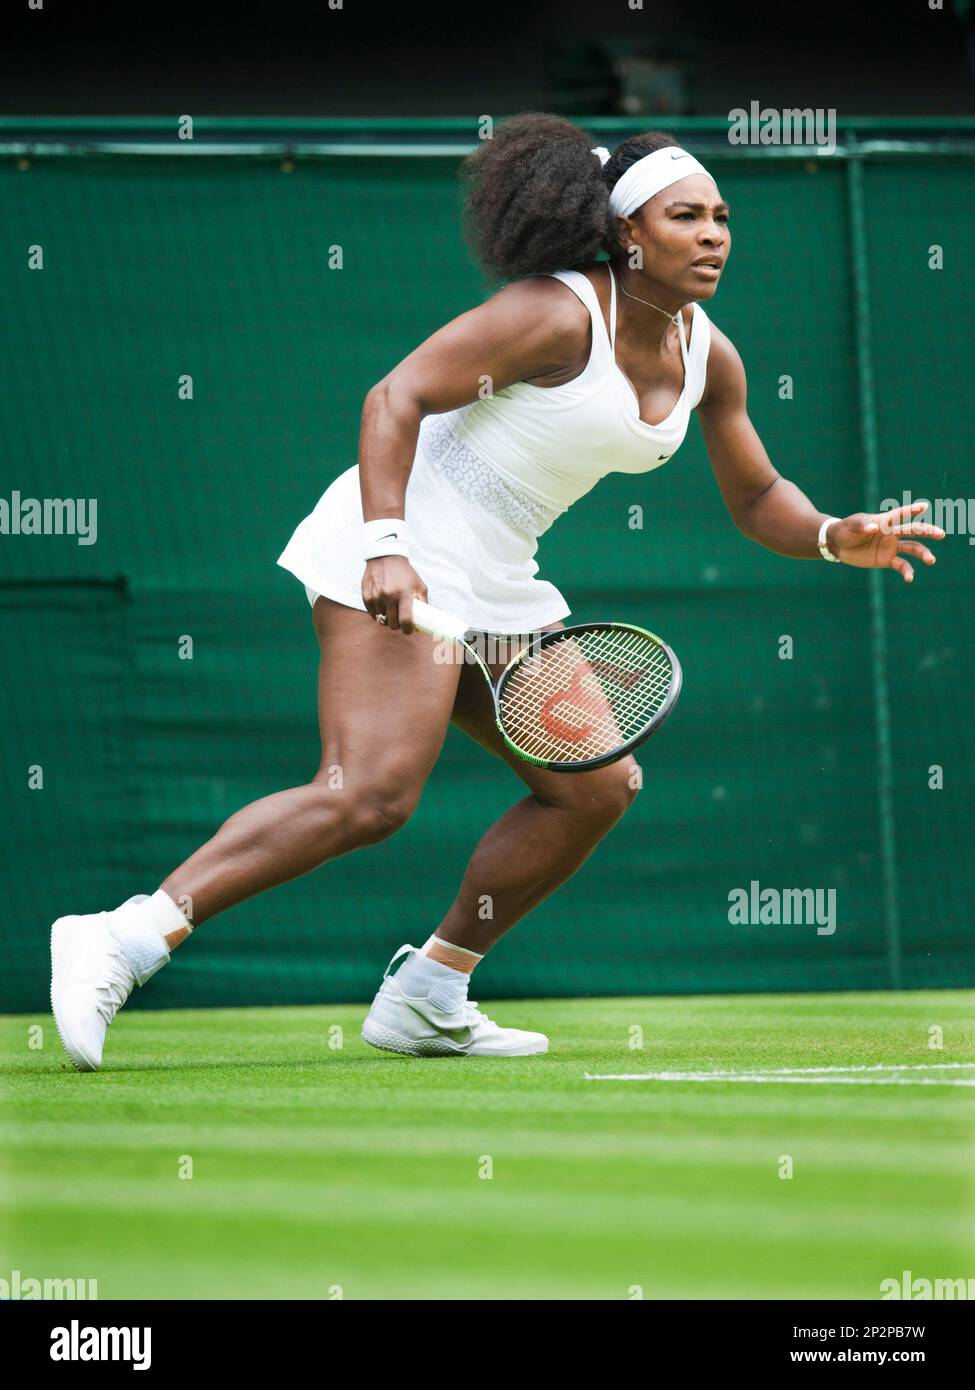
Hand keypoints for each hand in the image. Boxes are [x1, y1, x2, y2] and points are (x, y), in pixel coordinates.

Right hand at [362, 556, 428, 631]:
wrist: (385, 557)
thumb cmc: (405, 573)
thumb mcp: (419, 585)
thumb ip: (423, 604)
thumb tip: (422, 625)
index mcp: (404, 593)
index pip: (405, 620)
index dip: (408, 629)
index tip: (409, 630)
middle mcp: (389, 595)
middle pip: (392, 623)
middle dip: (397, 625)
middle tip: (400, 620)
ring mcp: (376, 596)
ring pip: (381, 619)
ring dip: (386, 618)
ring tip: (391, 609)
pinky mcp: (366, 596)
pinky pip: (372, 614)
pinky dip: (377, 613)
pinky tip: (382, 605)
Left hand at [826, 502, 944, 581]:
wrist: (837, 544)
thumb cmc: (845, 530)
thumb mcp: (851, 526)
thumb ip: (863, 526)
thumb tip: (874, 527)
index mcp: (884, 521)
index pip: (899, 515)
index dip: (911, 510)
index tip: (924, 506)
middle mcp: (891, 533)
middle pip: (913, 531)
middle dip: (927, 532)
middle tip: (941, 534)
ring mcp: (891, 546)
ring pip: (912, 549)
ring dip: (923, 554)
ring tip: (931, 560)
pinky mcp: (887, 559)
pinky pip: (901, 565)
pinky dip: (907, 571)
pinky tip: (910, 579)